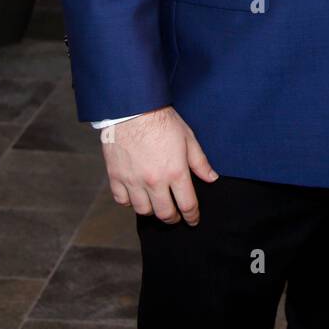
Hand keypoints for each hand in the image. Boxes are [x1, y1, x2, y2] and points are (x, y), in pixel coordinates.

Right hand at [99, 105, 218, 224]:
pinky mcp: (116, 177)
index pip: (187, 205)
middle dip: (173, 218)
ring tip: (157, 205)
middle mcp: (154, 181)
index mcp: (175, 172)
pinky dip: (129, 202)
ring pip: (143, 210)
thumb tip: (212, 178)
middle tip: (176, 216)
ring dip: (152, 211)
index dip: (192, 216)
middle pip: (165, 213)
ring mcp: (133, 181)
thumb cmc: (162, 121)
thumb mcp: (188, 139)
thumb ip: (200, 162)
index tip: (193, 220)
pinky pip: (122, 200)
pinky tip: (136, 195)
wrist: (132, 109)